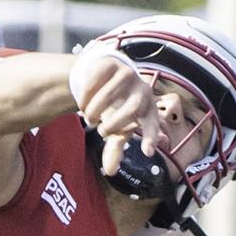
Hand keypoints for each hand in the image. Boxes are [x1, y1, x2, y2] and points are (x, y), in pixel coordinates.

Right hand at [71, 47, 166, 176]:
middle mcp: (143, 90)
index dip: (151, 137)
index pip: (153, 124)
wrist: (105, 76)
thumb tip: (110, 172)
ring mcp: (128, 74)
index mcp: (148, 110)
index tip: (148, 152)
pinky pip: (97, 80)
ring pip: (112, 94)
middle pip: (133, 108)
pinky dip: (86, 95)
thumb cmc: (115, 107)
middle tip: (100, 131)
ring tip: (88, 117)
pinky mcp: (112, 63)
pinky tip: (82, 103)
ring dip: (96, 109)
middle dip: (114, 123)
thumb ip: (114, 149)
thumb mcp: (116, 128)